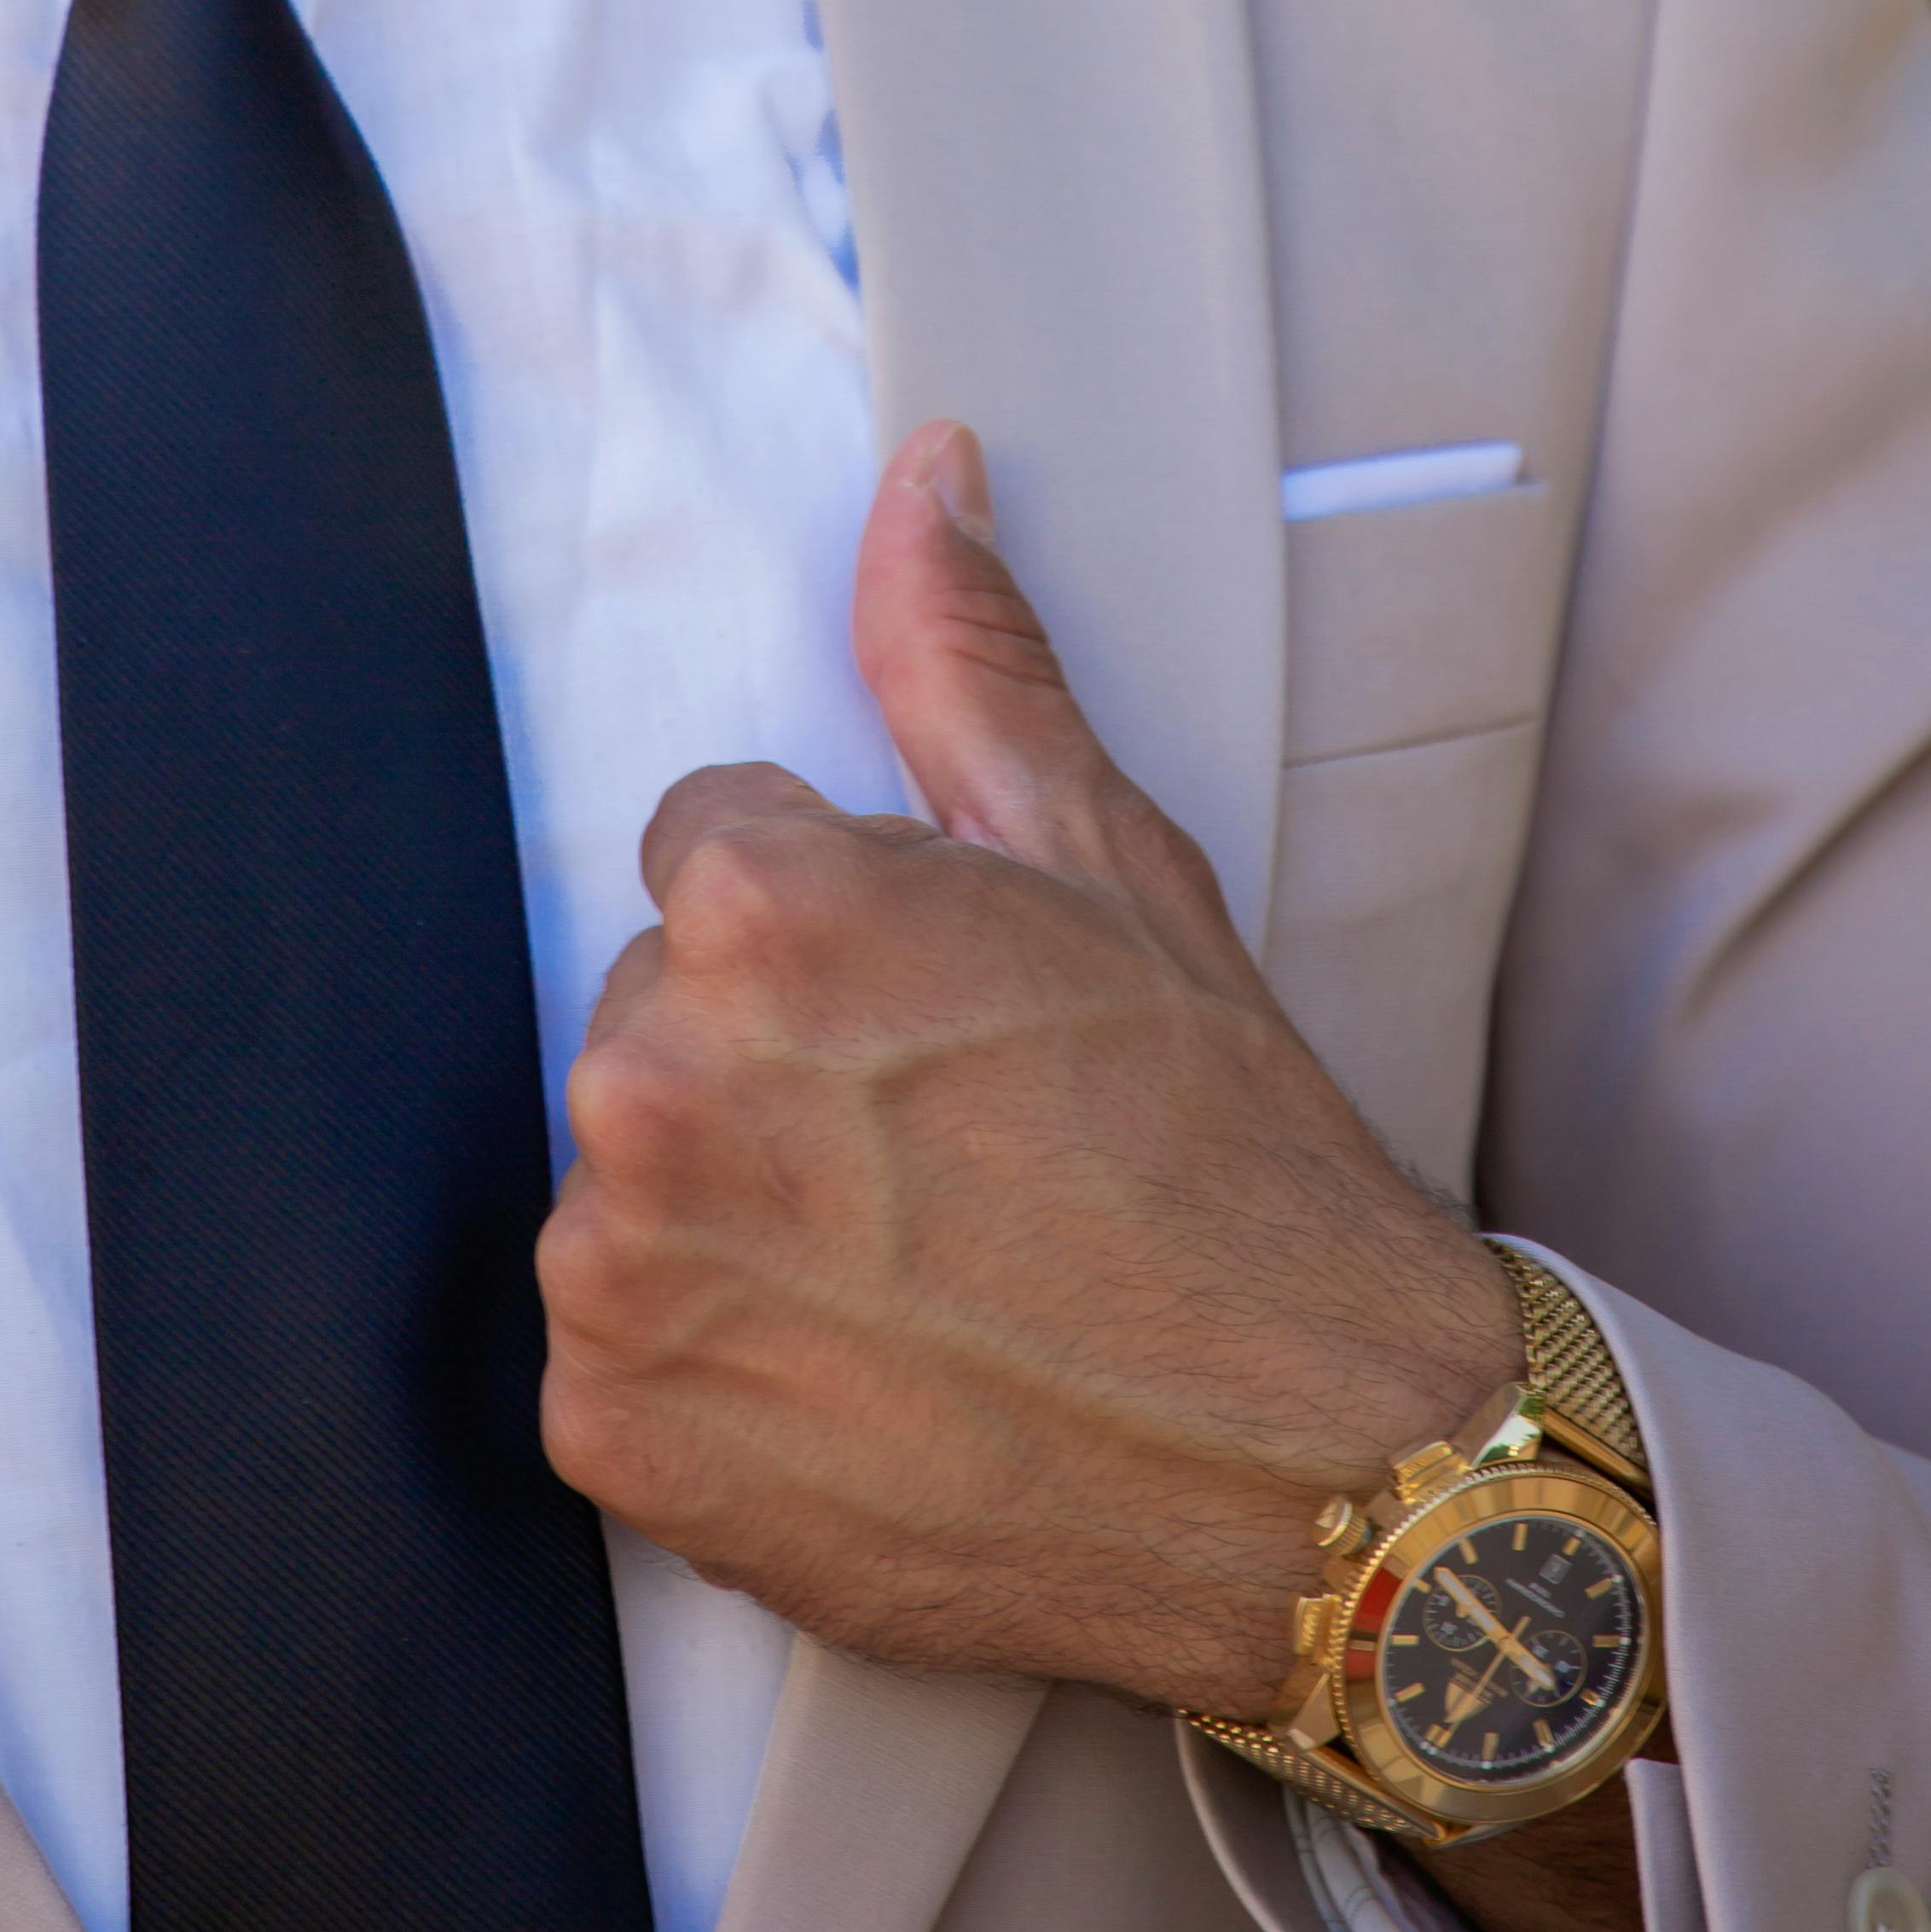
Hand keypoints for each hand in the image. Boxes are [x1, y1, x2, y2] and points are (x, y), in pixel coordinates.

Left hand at [536, 418, 1521, 1715]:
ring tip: (913, 1270)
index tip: (935, 1019)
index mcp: (756, 910)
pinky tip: (862, 1376)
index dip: (832, 929)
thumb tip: (920, 476)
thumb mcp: (1105, 858)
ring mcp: (624, 1275)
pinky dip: (714, 1369)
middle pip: (658, 1012)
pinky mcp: (621, 1438)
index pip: (705, 852)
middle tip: (940, 1149)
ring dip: (734, 1212)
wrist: (1311, 1454)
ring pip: (632, 1180)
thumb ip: (964, 652)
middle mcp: (653, 1080)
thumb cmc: (1220, 1152)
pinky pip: (619, 1356)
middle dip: (771, 1058)